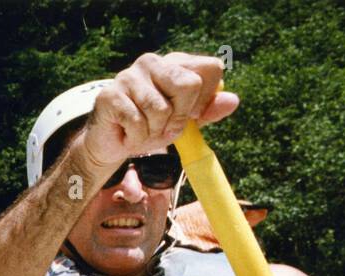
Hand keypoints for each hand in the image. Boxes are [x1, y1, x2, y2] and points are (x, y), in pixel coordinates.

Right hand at [80, 52, 237, 170]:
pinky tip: (126, 134)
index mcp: (176, 63)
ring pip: (161, 109)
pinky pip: (137, 122)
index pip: (210, 69)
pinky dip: (135, 138)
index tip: (190, 116)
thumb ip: (208, 111)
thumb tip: (233, 100)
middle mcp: (154, 62)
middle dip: (180, 117)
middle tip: (164, 128)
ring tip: (142, 132)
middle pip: (189, 85)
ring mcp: (130, 75)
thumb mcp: (184, 122)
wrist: (111, 145)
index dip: (205, 100)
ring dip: (153, 133)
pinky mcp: (111, 94)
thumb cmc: (149, 129)